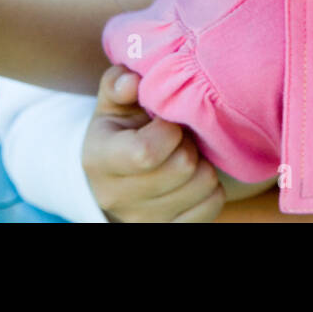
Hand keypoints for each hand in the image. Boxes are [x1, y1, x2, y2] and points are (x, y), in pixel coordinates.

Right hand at [83, 65, 226, 221]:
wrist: (110, 176)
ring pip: (203, 185)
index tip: (166, 120)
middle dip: (188, 142)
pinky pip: (213, 204)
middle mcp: (117, 197)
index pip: (146, 152)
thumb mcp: (112, 102)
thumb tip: (131, 82)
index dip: (168, 130)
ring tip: (184, 154)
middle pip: (183, 166)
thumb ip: (118, 83)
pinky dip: (211, 188)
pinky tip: (192, 177)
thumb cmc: (119, 130)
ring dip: (202, 164)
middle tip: (179, 136)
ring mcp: (142, 219)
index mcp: (99, 159)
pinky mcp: (167, 229)